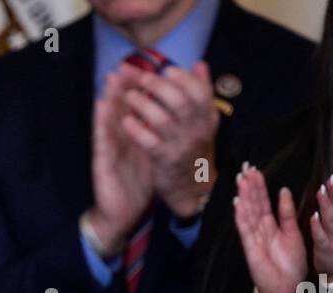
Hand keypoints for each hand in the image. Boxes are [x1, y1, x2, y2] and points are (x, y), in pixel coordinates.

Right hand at [84, 68, 154, 255]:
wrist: (122, 216)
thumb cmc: (136, 187)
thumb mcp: (153, 157)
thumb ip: (160, 136)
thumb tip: (174, 117)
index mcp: (134, 138)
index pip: (136, 110)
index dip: (139, 91)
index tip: (146, 70)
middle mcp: (120, 141)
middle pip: (121, 110)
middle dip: (124, 88)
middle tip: (125, 65)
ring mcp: (109, 150)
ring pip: (109, 119)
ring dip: (110, 97)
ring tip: (112, 77)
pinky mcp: (102, 162)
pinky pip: (102, 140)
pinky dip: (101, 122)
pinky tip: (101, 106)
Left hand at [119, 60, 218, 218]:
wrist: (194, 189)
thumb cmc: (194, 148)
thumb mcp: (204, 120)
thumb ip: (200, 92)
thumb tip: (199, 64)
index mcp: (207, 118)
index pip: (200, 92)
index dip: (183, 79)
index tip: (166, 70)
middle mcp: (196, 131)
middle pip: (179, 102)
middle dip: (157, 85)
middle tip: (139, 77)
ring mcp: (180, 146)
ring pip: (161, 120)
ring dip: (142, 104)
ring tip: (128, 96)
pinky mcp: (164, 162)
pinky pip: (149, 142)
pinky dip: (136, 130)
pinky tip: (125, 121)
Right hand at [233, 164, 306, 292]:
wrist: (287, 288)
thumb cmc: (291, 264)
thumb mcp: (294, 233)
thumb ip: (287, 213)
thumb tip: (284, 191)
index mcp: (271, 225)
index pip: (263, 202)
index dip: (259, 187)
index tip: (256, 171)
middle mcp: (260, 229)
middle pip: (253, 204)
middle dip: (249, 187)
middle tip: (245, 168)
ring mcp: (254, 238)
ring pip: (248, 213)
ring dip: (244, 197)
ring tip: (241, 180)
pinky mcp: (250, 248)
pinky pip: (245, 230)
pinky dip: (241, 216)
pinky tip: (238, 203)